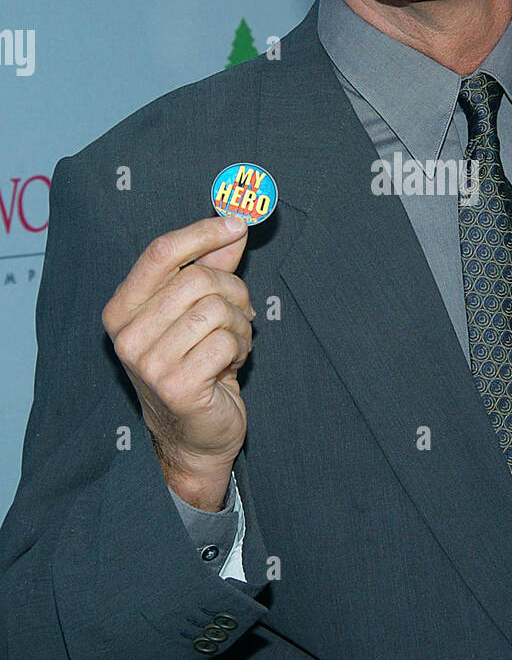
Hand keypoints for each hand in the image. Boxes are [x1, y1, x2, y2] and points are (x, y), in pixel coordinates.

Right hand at [102, 215, 254, 508]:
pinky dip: (240, 349)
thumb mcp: (198, 310)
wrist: (195, 434)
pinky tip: (228, 366)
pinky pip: (226, 341)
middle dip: (234, 292)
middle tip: (241, 315)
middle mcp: (127, 334)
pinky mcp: (176, 385)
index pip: (160, 252)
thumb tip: (233, 226)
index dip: (203, 233)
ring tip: (232, 345)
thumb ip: (211, 266)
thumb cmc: (196, 367)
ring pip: (217, 309)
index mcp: (123, 309)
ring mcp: (148, 362)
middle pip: (198, 279)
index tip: (237, 225)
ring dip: (240, 325)